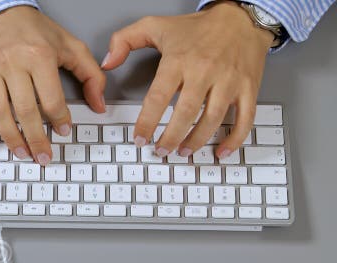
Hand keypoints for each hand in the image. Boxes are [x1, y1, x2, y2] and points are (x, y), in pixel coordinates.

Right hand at [0, 6, 105, 165]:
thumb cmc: (31, 30)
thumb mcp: (68, 45)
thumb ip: (89, 74)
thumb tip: (98, 104)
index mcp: (37, 55)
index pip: (51, 98)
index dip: (59, 120)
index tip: (63, 132)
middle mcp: (11, 63)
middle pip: (25, 111)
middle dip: (36, 139)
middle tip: (43, 156)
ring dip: (10, 138)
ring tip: (21, 152)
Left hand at [102, 1, 273, 158]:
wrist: (241, 17)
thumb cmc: (197, 28)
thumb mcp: (156, 25)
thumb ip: (125, 41)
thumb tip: (107, 63)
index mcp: (180, 60)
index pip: (158, 97)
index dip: (147, 122)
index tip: (139, 139)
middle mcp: (205, 71)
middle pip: (186, 113)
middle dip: (171, 137)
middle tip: (160, 150)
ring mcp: (229, 81)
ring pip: (213, 119)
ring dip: (196, 141)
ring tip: (182, 151)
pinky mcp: (249, 88)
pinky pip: (245, 118)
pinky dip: (234, 139)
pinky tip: (221, 151)